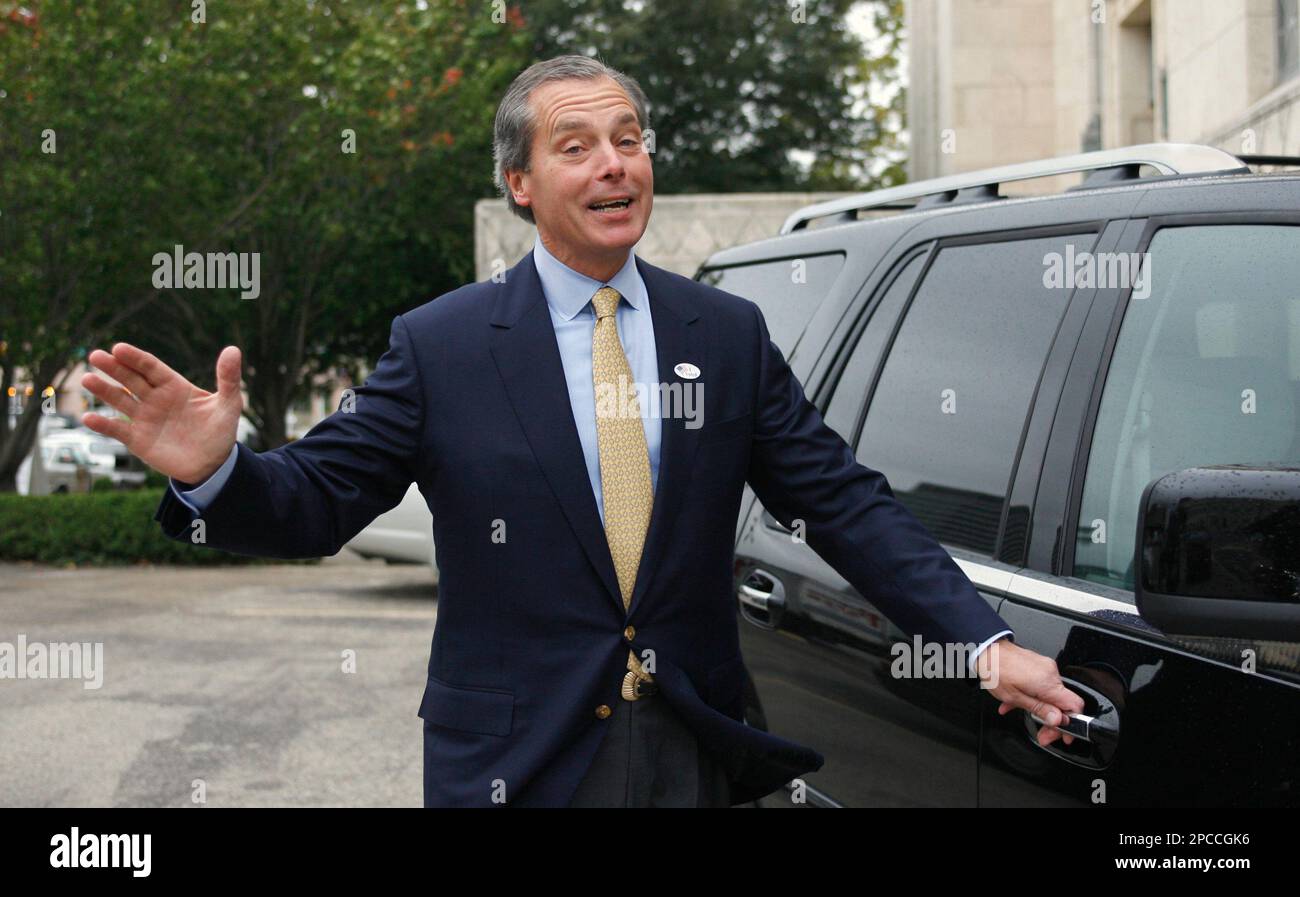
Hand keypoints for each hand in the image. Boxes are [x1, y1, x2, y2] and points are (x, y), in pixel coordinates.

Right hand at [80, 343, 242, 484]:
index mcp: (174, 386)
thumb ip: (229, 379)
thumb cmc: (220, 431)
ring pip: (120, 400)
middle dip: (114, 368)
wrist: (213, 465)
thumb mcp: (229, 404)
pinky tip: (88, 418)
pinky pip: (117, 430)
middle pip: (131, 379)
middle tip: (95, 355)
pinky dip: (103, 425)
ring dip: (103, 391)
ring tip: (87, 379)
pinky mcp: (138, 440)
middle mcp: (155, 399)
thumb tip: (234, 349)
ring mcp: (144, 418)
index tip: (118, 348)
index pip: (151, 368)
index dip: (136, 358)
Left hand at [977, 639, 1085, 747]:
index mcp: (1047, 683)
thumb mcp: (1015, 697)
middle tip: (1042, 734)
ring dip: (1039, 708)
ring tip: (1020, 713)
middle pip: (1062, 702)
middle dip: (1052, 721)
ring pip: (1050, 695)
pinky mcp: (1038, 665)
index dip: (1073, 723)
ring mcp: (1045, 668)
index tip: (1064, 735)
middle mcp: (1050, 673)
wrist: (985, 649)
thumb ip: (1039, 709)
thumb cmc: (995, 670)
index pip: (1075, 705)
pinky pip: (1041, 685)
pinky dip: (1032, 696)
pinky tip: (1015, 702)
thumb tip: (1057, 720)